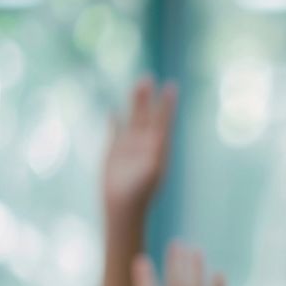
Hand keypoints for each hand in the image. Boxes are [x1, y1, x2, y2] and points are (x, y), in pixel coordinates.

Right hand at [103, 77, 175, 219]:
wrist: (123, 208)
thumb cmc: (139, 194)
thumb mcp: (149, 176)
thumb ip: (153, 159)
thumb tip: (158, 146)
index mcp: (157, 148)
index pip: (163, 121)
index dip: (166, 105)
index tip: (171, 87)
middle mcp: (145, 145)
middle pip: (147, 116)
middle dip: (148, 98)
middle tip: (148, 77)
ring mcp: (129, 148)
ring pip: (132, 120)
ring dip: (134, 104)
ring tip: (137, 85)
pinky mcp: (114, 154)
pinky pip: (115, 133)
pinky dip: (114, 122)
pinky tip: (113, 112)